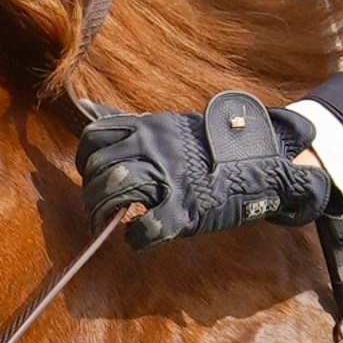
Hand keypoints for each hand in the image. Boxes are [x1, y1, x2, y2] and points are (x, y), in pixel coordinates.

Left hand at [74, 88, 307, 236]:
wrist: (258, 161)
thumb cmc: (207, 147)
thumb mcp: (165, 124)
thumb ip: (127, 122)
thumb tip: (84, 105)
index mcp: (148, 127)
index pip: (94, 137)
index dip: (86, 160)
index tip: (94, 175)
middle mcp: (152, 148)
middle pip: (98, 169)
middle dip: (91, 194)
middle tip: (97, 209)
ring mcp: (167, 178)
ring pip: (112, 193)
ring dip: (100, 214)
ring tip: (104, 225)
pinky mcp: (182, 209)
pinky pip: (144, 227)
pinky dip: (135, 237)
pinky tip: (137, 237)